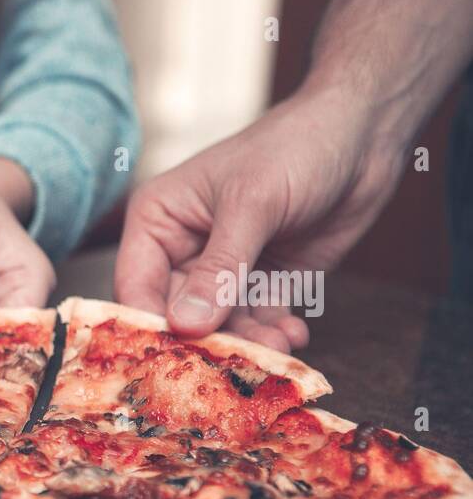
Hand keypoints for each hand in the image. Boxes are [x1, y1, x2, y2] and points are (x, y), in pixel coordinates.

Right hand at [114, 86, 406, 351]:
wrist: (362, 135)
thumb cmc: (296, 147)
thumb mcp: (252, 205)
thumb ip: (220, 269)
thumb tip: (186, 325)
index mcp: (159, 221)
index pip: (136, 285)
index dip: (149, 323)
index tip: (170, 358)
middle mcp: (182, 250)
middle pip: (176, 315)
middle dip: (206, 340)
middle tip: (234, 363)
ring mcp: (221, 270)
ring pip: (219, 325)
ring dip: (247, 342)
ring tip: (278, 346)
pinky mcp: (260, 283)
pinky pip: (256, 323)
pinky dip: (273, 335)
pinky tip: (294, 335)